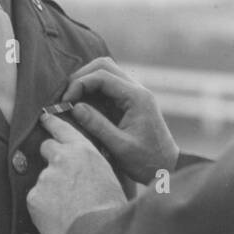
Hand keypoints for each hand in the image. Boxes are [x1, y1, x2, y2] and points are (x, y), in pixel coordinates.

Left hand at [26, 112, 127, 233]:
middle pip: (46, 148)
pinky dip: (43, 207)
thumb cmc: (110, 208)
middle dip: (51, 159)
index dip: (52, 122)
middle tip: (62, 178)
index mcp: (83, 151)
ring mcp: (45, 177)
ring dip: (50, 189)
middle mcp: (61, 158)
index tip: (44, 118)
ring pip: (44, 179)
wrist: (97, 233)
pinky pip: (36, 199)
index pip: (62, 129)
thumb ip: (92, 165)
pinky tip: (58, 217)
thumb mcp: (109, 177)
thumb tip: (87, 168)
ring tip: (67, 207)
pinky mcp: (34, 197)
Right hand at [61, 57, 179, 184]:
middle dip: (81, 77)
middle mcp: (137, 90)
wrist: (167, 167)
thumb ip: (97, 126)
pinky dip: (93, 90)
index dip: (80, 83)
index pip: (102, 76)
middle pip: (104, 66)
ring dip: (87, 82)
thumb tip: (75, 107)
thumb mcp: (120, 147)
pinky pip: (109, 86)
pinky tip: (83, 105)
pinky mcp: (130, 101)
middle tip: (66, 97)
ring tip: (71, 100)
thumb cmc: (146, 161)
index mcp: (136, 97)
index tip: (65, 101)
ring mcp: (134, 94)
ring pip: (106, 72)